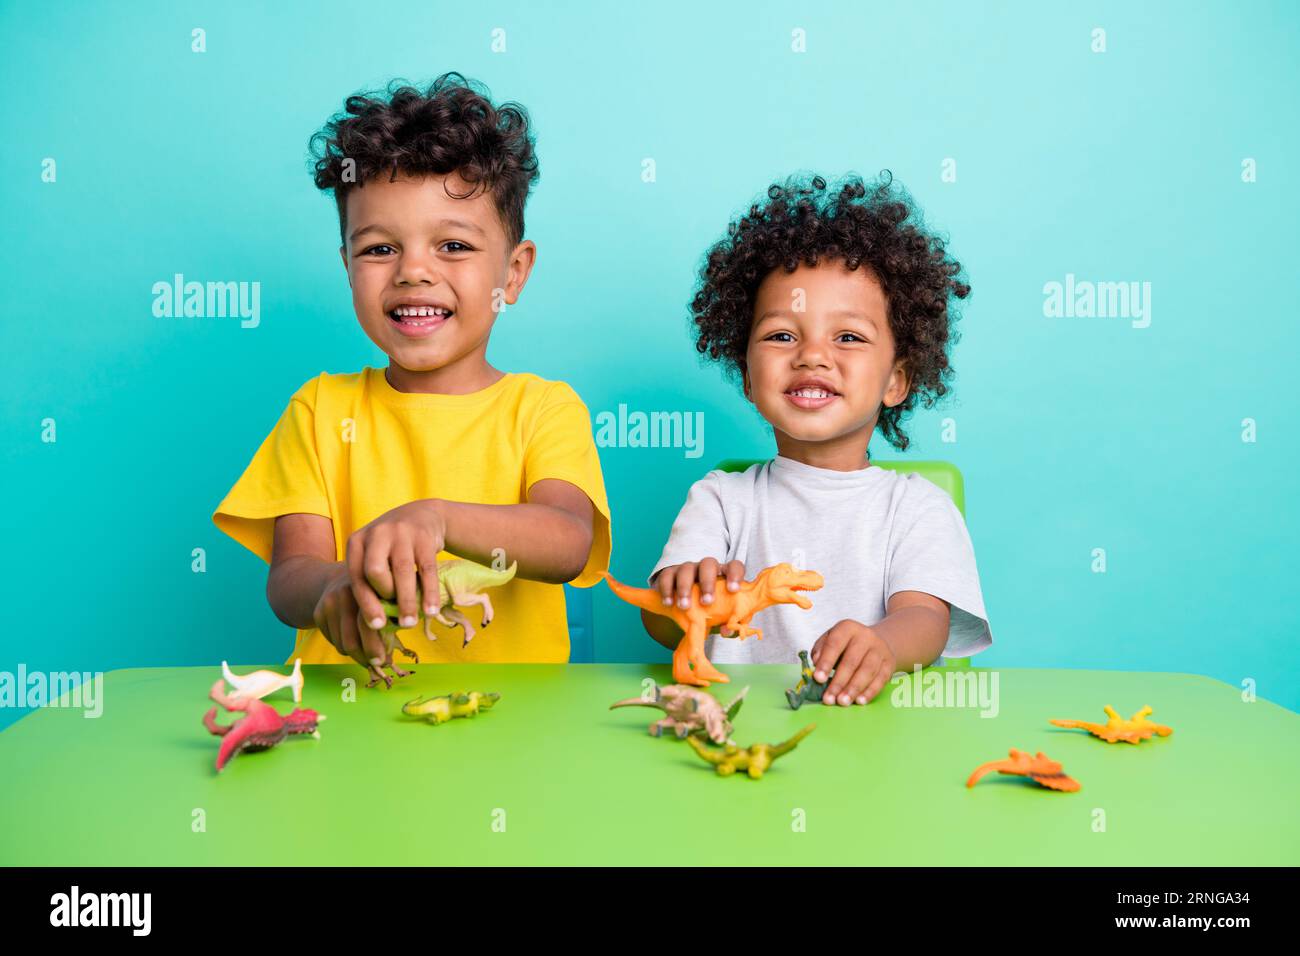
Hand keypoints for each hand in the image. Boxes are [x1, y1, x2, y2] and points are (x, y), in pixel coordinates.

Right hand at [311, 564, 388, 670]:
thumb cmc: (371, 589)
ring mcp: (329, 603)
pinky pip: (334, 642)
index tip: (385, 658)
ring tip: (371, 655)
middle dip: (368, 654)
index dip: (374, 642)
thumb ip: (395, 608)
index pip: (368, 621)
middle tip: (380, 663)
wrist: (335, 579)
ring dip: (358, 655)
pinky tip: (357, 642)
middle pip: (352, 638)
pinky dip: (347, 649)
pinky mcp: (318, 613)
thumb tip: (405, 631)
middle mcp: (345, 593)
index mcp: (367, 586)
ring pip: (343, 644)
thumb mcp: (385, 592)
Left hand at [345, 499, 446, 632]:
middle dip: (384, 599)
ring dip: (407, 601)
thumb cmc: (392, 547)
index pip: (357, 576)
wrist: (421, 515)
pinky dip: (429, 592)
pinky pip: (427, 569)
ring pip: (402, 571)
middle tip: (392, 620)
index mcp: (358, 541)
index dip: (366, 603)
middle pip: (374, 572)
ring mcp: (401, 532)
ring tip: (411, 623)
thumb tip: (376, 624)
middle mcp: (377, 534)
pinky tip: (431, 611)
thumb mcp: (374, 556)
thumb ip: (371, 582)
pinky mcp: (424, 537)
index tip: (376, 626)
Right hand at [654, 559, 745, 634]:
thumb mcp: (721, 616)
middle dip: (708, 582)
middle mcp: (706, 568)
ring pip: (686, 569)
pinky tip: (669, 603)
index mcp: (724, 575)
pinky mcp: (670, 574)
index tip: (733, 590)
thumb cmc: (710, 609)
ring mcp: (687, 569)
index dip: (735, 575)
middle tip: (706, 602)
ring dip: (685, 587)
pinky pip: (667, 576)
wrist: (685, 607)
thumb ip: (727, 623)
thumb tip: (726, 630)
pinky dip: (667, 589)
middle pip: (708, 564)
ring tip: (685, 606)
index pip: (734, 566)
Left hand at [811, 620, 896, 705]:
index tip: (818, 678)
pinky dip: (870, 692)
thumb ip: (820, 650)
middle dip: (839, 682)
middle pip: (851, 661)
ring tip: (842, 702)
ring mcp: (880, 649)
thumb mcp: (830, 640)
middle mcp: (865, 636)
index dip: (826, 662)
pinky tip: (859, 701)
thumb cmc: (846, 645)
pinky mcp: (889, 663)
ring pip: (867, 671)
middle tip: (829, 698)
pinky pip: (881, 679)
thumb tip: (815, 663)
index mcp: (847, 628)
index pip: (835, 644)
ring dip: (853, 689)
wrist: (876, 641)